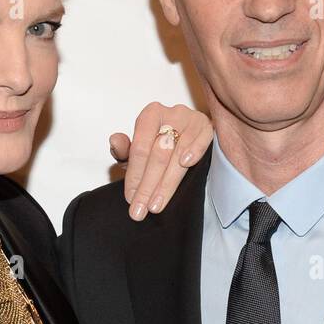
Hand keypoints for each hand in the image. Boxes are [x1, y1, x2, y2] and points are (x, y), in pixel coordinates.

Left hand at [108, 102, 212, 219]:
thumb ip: (124, 149)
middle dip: (148, 186)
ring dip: (167, 182)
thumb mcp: (139, 148)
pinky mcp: (208, 127)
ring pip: (178, 152)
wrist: (190, 137)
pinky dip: (194, 150)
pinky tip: (186, 163)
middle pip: (158, 154)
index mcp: (151, 115)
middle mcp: (171, 114)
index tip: (130, 198)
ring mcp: (191, 119)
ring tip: (157, 204)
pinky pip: (202, 138)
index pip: (140, 149)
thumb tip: (115, 141)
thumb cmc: (161, 143)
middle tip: (141, 209)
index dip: (134, 175)